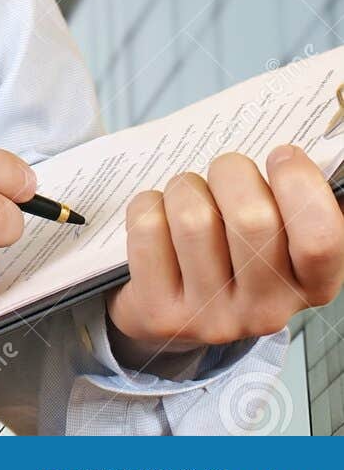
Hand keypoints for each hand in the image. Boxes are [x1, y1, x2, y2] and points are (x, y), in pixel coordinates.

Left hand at [105, 146, 343, 370]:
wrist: (174, 307)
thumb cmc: (233, 248)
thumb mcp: (280, 230)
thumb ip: (295, 196)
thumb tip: (297, 151)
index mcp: (310, 285)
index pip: (320, 238)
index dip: (301, 183)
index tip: (282, 156)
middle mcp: (266, 310)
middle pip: (250, 217)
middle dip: (231, 171)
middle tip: (225, 175)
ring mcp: (212, 318)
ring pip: (192, 216)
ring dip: (185, 188)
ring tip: (188, 199)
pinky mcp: (160, 313)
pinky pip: (148, 227)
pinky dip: (148, 204)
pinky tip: (159, 222)